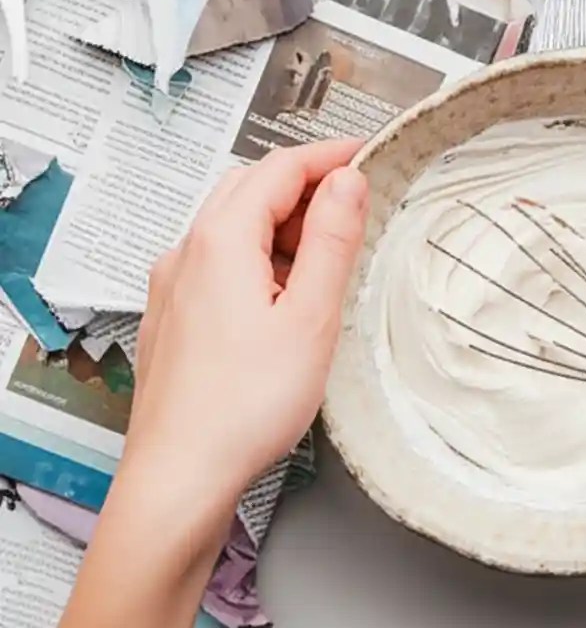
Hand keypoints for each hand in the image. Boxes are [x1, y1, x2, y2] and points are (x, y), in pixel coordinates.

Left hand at [128, 140, 367, 495]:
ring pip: (232, 226)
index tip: (371, 155)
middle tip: (358, 201)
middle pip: (250, 189)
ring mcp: (174, 286)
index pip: (280, 168)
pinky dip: (258, 256)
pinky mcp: (173, 317)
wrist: (181, 472)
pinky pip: (218, 263)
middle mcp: (187, 253)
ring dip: (282, 222)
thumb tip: (348, 181)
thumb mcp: (311, 317)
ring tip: (330, 253)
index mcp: (221, 242)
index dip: (330, 156)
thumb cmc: (246, 406)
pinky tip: (286, 294)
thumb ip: (332, 240)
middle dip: (305, 184)